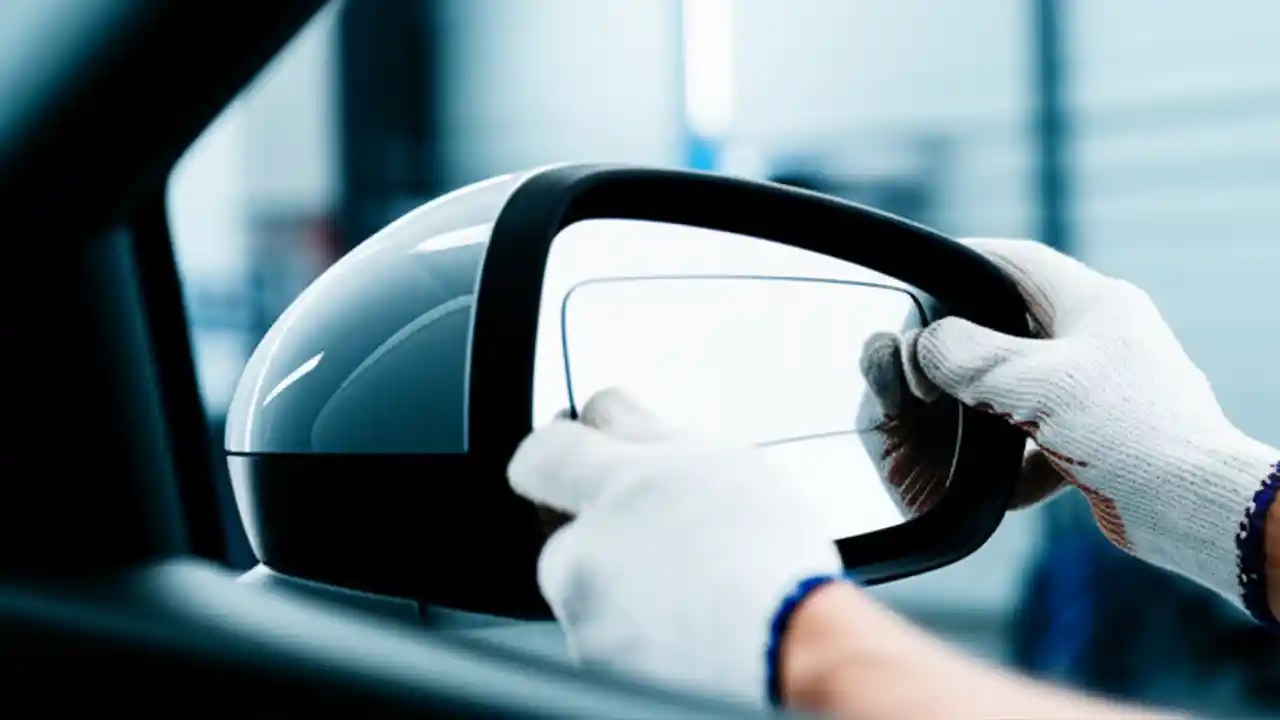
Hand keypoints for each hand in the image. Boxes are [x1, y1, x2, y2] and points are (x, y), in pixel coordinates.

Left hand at [507, 388, 844, 704]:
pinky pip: (598, 629)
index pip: (540, 454)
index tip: (587, 455)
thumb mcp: (721, 460)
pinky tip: (682, 618)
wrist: (789, 650)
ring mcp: (583, 611)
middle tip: (667, 534)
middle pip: (561, 526)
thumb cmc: (769, 557)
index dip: (562, 453)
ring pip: (581, 581)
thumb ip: (642, 430)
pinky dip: (628, 624)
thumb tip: (603, 409)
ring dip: (616, 578)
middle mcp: (582, 549)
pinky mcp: (591, 658)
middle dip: (600, 527)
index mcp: (611, 486)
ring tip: (686, 583)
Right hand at [863, 238, 1279, 616]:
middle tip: (927, 354)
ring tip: (952, 414)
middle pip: (1018, 323)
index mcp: (1096, 304)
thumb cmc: (1131, 431)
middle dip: (971, 341)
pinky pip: (1043, 436)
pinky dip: (1015, 456)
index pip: (1020, 262)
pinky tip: (994, 478)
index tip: (929, 272)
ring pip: (1027, 383)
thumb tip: (928, 345)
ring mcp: (1106, 389)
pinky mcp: (1105, 439)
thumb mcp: (1037, 383)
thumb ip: (973, 358)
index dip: (970, 260)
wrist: (1195, 507)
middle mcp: (1104, 339)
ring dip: (989, 402)